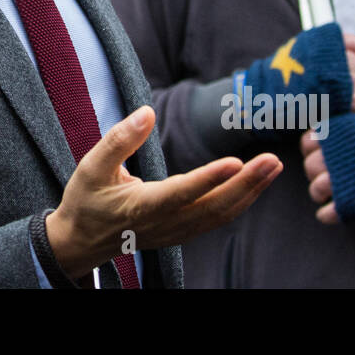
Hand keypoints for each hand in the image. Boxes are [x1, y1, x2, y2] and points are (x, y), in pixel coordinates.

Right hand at [45, 105, 281, 278]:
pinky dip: (239, 202)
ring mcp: (176, 232)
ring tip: (272, 167)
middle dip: (247, 184)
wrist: (82, 242)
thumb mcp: (91, 166)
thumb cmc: (85, 200)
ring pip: (221, 215)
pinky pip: (217, 219)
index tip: (235, 161)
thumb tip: (147, 113)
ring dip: (250, 192)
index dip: (209, 179)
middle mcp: (164, 223)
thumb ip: (119, 139)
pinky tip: (254, 185)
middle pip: (213, 207)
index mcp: (141, 207)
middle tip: (272, 160)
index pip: (181, 193)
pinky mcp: (182, 233)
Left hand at [302, 121, 354, 223]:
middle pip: (310, 167)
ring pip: (316, 188)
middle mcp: (336, 155)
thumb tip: (316, 138)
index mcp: (337, 134)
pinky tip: (327, 213)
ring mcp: (344, 178)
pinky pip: (330, 212)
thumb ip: (337, 134)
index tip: (322, 155)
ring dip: (319, 193)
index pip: (307, 144)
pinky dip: (327, 214)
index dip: (312, 151)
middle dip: (314, 173)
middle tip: (327, 176)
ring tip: (326, 195)